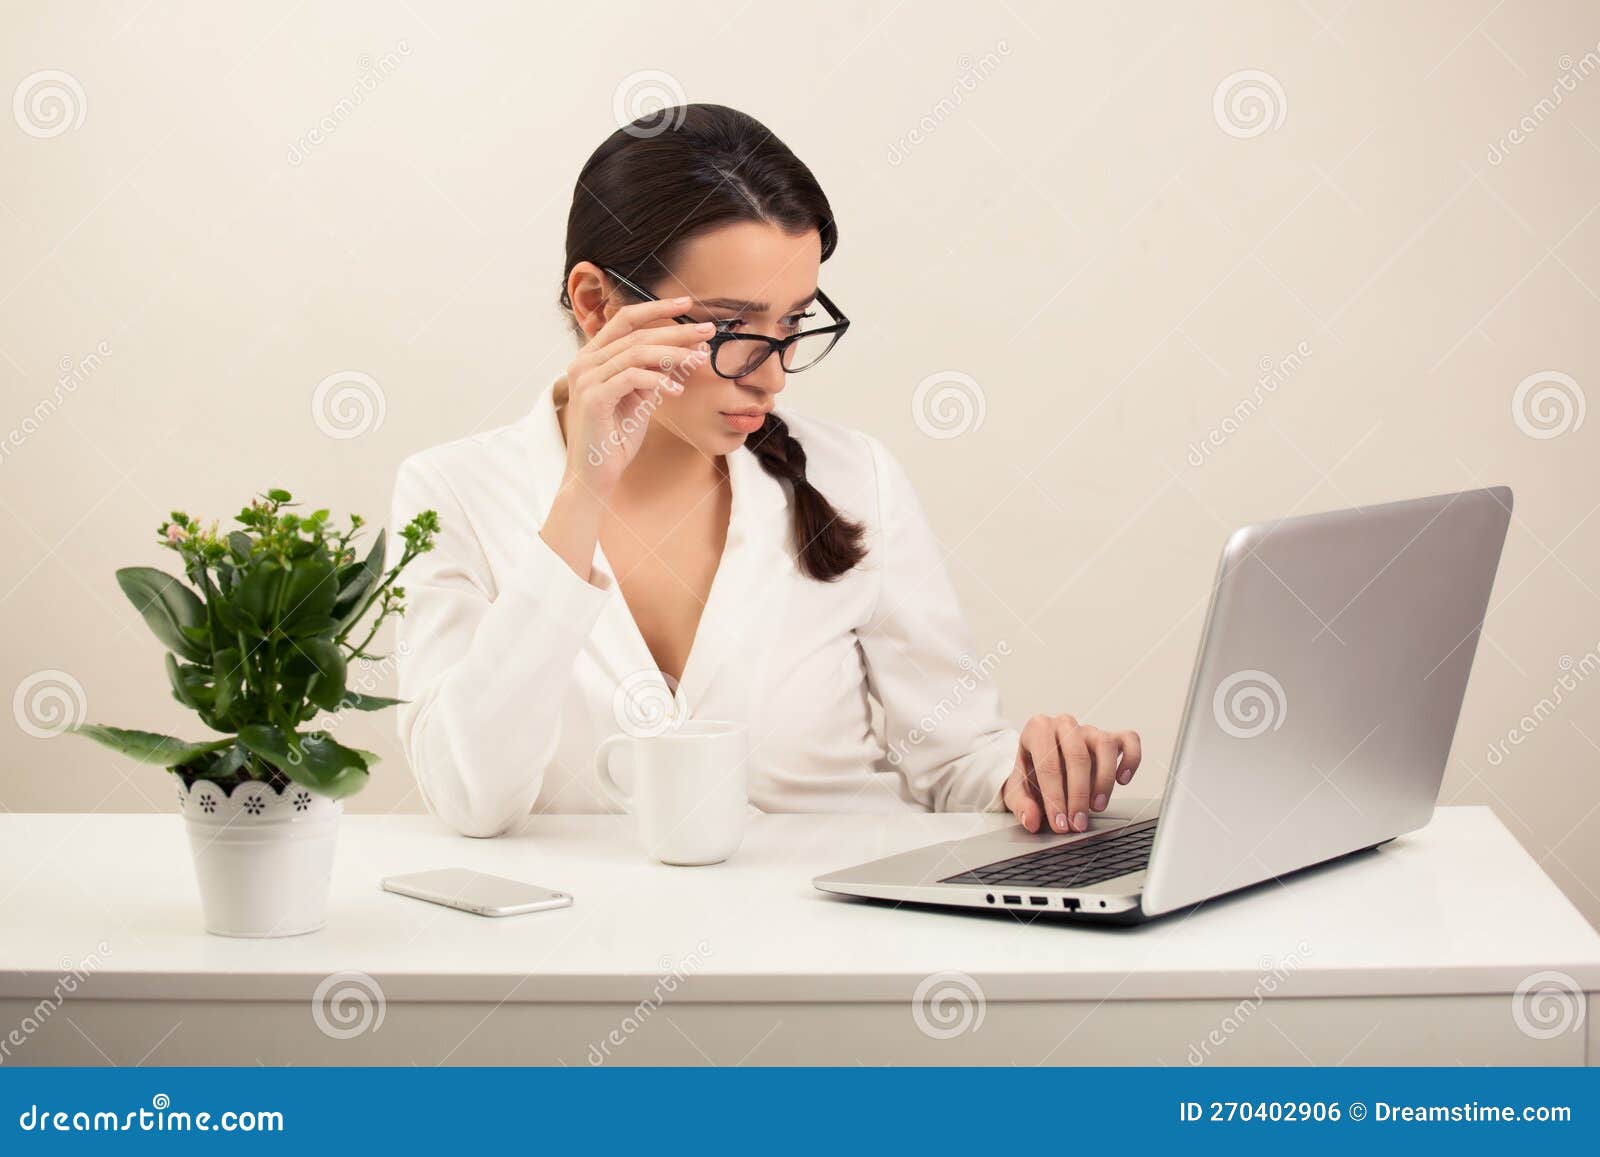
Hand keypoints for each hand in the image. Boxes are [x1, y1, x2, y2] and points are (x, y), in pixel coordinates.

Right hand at [561, 294, 714, 496]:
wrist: (594, 475)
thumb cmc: (615, 438)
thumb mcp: (638, 398)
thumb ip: (652, 373)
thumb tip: (684, 350)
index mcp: (592, 357)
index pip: (625, 319)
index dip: (656, 308)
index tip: (687, 303)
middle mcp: (584, 362)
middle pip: (636, 333)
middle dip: (676, 329)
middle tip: (707, 331)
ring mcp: (586, 378)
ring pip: (636, 351)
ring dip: (674, 354)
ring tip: (700, 361)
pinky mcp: (593, 397)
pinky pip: (632, 377)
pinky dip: (659, 380)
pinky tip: (677, 390)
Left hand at [1000, 713, 1141, 833]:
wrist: (1041, 762)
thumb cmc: (1031, 773)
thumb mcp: (1018, 789)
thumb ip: (1021, 805)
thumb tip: (1030, 820)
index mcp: (1037, 730)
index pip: (1048, 764)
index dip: (1054, 798)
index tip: (1059, 823)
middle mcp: (1064, 724)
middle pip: (1077, 755)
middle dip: (1078, 794)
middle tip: (1077, 822)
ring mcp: (1089, 729)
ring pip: (1104, 745)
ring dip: (1104, 780)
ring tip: (1097, 807)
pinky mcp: (1111, 736)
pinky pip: (1129, 740)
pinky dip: (1131, 759)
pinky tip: (1122, 780)